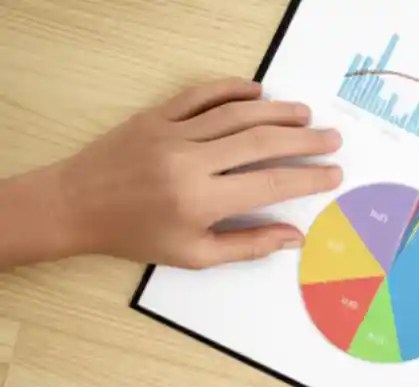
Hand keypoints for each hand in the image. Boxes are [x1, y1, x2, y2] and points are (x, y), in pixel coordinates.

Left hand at [24, 78, 341, 268]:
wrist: (75, 206)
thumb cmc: (135, 236)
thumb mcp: (193, 255)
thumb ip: (247, 246)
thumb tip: (294, 237)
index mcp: (200, 201)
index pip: (270, 184)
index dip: (307, 178)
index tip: (333, 173)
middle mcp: (189, 162)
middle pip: (261, 142)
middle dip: (303, 140)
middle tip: (332, 139)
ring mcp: (172, 134)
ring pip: (237, 114)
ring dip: (277, 112)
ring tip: (305, 115)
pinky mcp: (156, 116)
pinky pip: (201, 95)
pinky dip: (232, 90)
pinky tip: (258, 93)